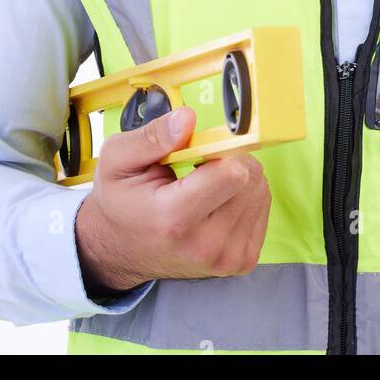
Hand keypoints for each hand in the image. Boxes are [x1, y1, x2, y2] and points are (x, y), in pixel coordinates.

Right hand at [74, 106, 270, 297]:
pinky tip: (217, 201)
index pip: (233, 174)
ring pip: (260, 191)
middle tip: (199, 167)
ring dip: (238, 178)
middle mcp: (205, 245)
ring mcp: (226, 258)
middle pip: (251, 179)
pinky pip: (262, 208)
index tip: (203, 149)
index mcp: (174, 219)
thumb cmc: (120, 203)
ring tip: (205, 185)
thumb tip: (188, 118)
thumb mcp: (117, 160)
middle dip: (230, 160)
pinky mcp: (242, 261)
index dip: (221, 150)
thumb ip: (152, 136)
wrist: (120, 251)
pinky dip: (244, 196)